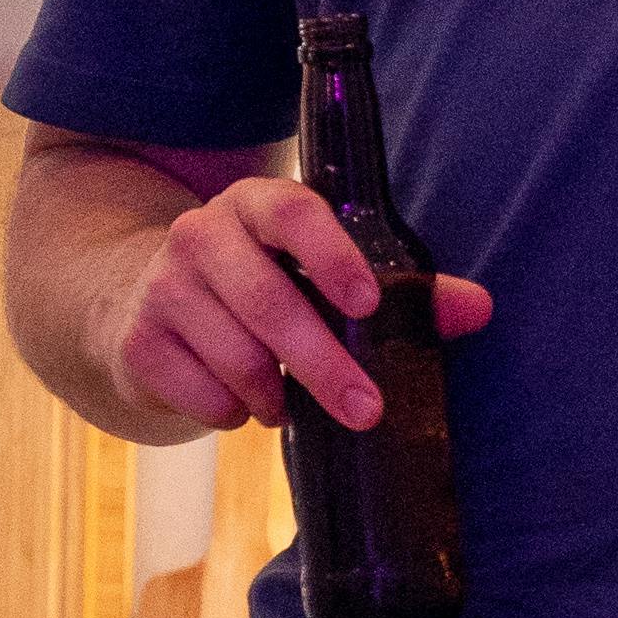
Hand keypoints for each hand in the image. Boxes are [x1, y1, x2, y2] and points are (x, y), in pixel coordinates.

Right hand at [105, 171, 493, 435]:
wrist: (143, 307)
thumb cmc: (263, 289)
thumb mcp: (319, 279)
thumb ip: (401, 293)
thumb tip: (480, 309)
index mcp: (256, 205)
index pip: (293, 211)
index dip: (331, 254)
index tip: (367, 300)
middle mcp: (201, 234)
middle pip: (267, 300)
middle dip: (323, 363)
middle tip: (367, 409)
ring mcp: (161, 286)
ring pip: (235, 356)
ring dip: (275, 395)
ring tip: (289, 405)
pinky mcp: (137, 341)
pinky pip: (201, 393)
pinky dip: (232, 412)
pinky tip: (240, 403)